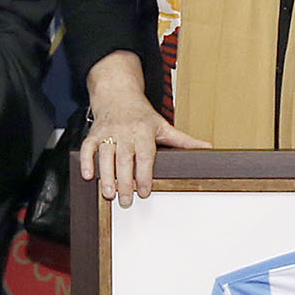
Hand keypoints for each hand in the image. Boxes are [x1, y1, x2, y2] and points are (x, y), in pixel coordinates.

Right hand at [76, 51, 208, 205]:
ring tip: (109, 194)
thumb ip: (184, 141)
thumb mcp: (164, 126)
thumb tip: (208, 148)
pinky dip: (86, 161)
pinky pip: (87, 148)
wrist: (118, 94)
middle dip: (124, 181)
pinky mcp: (94, 134)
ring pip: (105, 156)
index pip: (145, 155)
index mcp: (144, 131)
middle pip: (125, 159)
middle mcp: (125, 132)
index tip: (144, 191)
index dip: (144, 174)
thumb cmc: (142, 115)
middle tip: (126, 200)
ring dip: (106, 175)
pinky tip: (87, 175)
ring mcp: (108, 133)